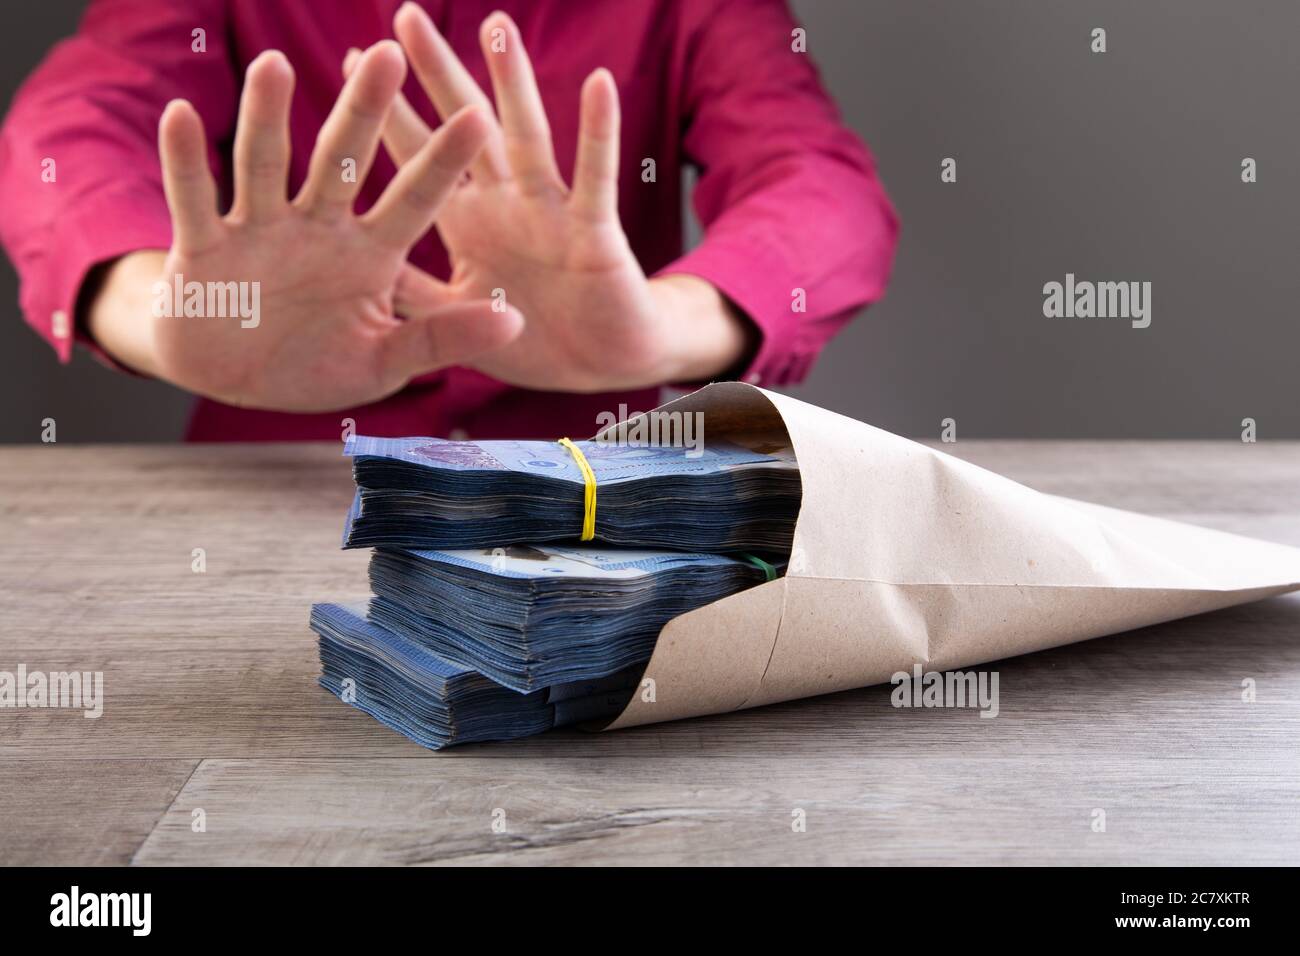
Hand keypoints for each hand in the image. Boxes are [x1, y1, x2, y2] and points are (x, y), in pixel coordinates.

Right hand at [89, 43, 522, 411]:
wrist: (234, 379)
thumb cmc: (316, 365)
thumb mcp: (386, 361)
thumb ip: (442, 338)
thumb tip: (515, 321)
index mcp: (369, 254)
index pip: (413, 201)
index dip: (442, 163)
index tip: (479, 117)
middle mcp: (318, 229)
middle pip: (342, 161)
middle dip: (364, 113)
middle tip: (389, 54)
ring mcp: (260, 230)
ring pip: (265, 165)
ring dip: (266, 117)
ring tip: (274, 63)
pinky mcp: (204, 246)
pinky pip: (194, 199)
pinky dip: (186, 162)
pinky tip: (180, 115)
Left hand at [350, 4, 752, 392]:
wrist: (600, 369)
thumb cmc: (532, 341)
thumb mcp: (454, 316)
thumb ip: (410, 291)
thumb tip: (350, 263)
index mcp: (469, 222)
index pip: (420, 157)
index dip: (389, 113)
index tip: (351, 61)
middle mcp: (506, 203)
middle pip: (464, 126)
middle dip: (436, 73)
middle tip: (405, 15)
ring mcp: (550, 212)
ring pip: (526, 136)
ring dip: (511, 82)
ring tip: (494, 24)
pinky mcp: (593, 232)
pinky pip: (596, 177)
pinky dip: (599, 133)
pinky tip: (598, 85)